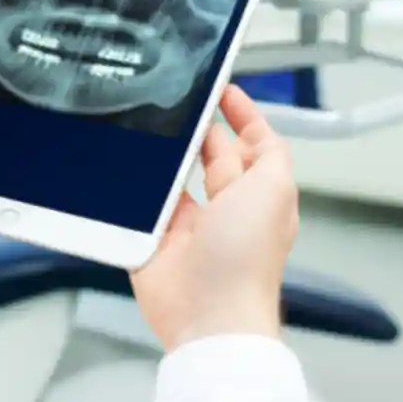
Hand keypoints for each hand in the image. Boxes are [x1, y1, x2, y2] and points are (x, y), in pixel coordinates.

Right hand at [130, 86, 299, 351]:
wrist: (207, 314)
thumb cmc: (247, 260)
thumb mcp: (274, 189)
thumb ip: (269, 152)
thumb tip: (254, 126)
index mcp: (258, 195)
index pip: (252, 143)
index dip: (239, 114)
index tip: (222, 88)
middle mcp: (225, 208)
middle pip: (209, 153)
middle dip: (196, 129)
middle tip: (179, 102)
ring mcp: (189, 225)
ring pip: (172, 176)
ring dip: (163, 157)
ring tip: (150, 128)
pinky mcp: (155, 240)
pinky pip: (141, 205)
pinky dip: (134, 190)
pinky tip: (128, 169)